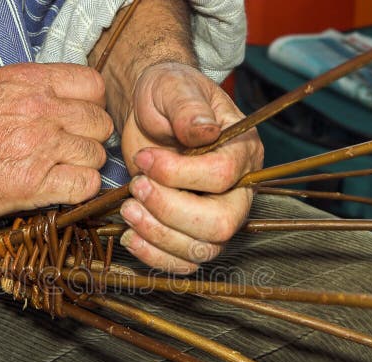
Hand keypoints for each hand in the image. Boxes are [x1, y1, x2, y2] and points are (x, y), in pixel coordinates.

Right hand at [0, 63, 112, 223]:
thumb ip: (31, 90)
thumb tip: (60, 100)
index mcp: (30, 82)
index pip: (94, 86)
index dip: (91, 105)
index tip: (78, 120)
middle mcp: (41, 111)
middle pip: (101, 124)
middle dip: (89, 139)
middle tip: (70, 152)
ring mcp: (40, 148)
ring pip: (96, 157)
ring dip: (84, 167)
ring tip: (59, 173)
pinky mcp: (34, 186)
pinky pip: (86, 187)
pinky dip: (79, 191)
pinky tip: (59, 190)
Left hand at [119, 63, 263, 273]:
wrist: (151, 113)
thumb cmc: (167, 96)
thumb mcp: (174, 88)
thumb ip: (188, 109)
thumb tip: (204, 131)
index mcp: (243, 151)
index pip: (222, 176)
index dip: (178, 173)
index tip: (144, 158)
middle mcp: (238, 190)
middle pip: (220, 224)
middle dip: (170, 211)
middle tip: (137, 188)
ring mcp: (218, 217)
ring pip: (201, 249)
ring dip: (158, 235)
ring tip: (128, 208)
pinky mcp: (193, 234)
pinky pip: (184, 263)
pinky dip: (154, 256)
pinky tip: (130, 234)